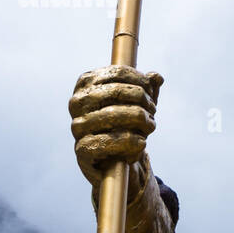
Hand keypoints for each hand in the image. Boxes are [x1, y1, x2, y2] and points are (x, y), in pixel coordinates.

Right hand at [69, 66, 162, 186]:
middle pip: (116, 92)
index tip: (151, 93)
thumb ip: (148, 88)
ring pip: (112, 115)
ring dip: (140, 121)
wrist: (115, 159)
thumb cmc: (126, 124)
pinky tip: (141, 142)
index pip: (118, 72)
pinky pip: (106, 142)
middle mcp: (77, 102)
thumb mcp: (139, 103)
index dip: (141, 82)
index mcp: (87, 84)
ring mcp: (77, 126)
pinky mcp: (81, 150)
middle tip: (153, 110)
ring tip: (150, 126)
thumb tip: (156, 77)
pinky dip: (130, 142)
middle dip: (142, 101)